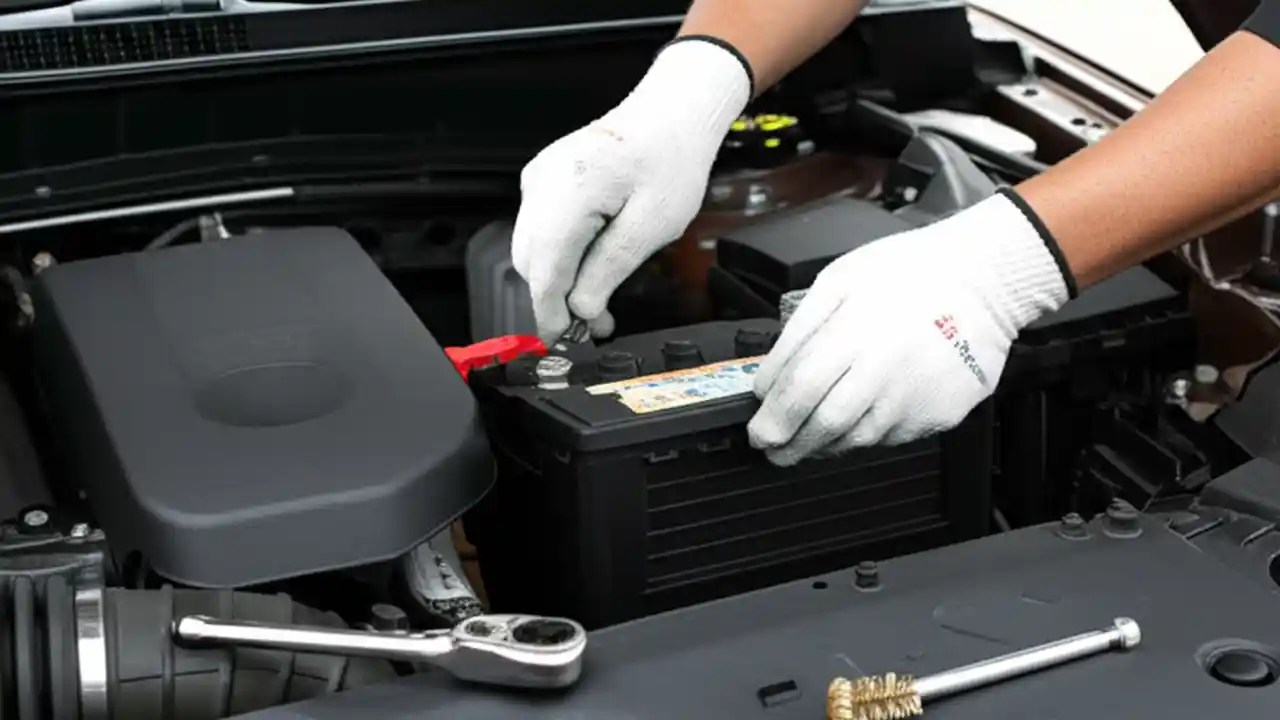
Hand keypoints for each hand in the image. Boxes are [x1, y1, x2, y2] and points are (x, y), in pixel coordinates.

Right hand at [512, 39, 750, 340]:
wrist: (669, 114)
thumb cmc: (669, 159)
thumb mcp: (653, 224)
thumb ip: (611, 269)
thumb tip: (582, 309)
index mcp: (570, 190)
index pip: (544, 269)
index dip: (550, 312)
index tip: (564, 340)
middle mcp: (543, 182)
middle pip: (531, 262)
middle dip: (557, 299)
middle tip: (597, 323)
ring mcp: (538, 178)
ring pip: (532, 249)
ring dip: (559, 278)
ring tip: (599, 297)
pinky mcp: (543, 180)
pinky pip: (539, 229)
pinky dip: (559, 254)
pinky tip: (592, 262)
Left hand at [747, 191, 1072, 465]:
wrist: (985, 279)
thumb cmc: (909, 272)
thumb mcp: (837, 282)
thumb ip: (797, 334)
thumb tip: (768, 382)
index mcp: (854, 334)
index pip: (799, 392)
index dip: (772, 420)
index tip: (756, 432)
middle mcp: (884, 374)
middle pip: (824, 427)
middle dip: (790, 445)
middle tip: (771, 449)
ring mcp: (914, 400)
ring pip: (856, 440)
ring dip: (824, 444)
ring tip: (807, 438)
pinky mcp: (938, 416)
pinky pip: (891, 437)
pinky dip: (865, 433)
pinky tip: (859, 416)